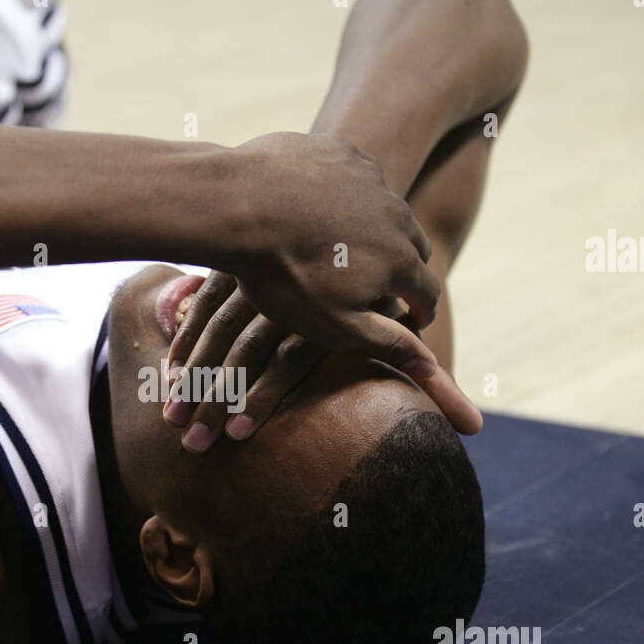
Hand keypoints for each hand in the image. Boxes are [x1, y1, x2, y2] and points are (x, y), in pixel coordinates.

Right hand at [165, 270, 482, 452]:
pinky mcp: (233, 269)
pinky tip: (167, 382)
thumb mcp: (405, 330)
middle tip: (189, 447)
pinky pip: (199, 313)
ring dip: (190, 381)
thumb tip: (476, 429)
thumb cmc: (384, 282)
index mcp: (326, 315)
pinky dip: (183, 348)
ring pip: (212, 334)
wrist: (360, 196)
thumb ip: (431, 380)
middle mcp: (286, 297)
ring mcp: (254, 280)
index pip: (285, 366)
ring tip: (171, 422)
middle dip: (211, 403)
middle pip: (240, 355)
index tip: (238, 438)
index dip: (259, 403)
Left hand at [223, 131, 440, 364]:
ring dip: (375, 229)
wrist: (238, 205)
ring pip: (385, 210)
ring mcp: (371, 179)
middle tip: (378, 284)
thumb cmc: (283, 274)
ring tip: (344, 245)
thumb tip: (432, 368)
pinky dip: (346, 194)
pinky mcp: (342, 152)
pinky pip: (356, 177)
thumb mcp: (335, 325)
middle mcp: (398, 215)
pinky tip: (317, 206)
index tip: (409, 321)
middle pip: (414, 248)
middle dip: (402, 270)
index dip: (420, 312)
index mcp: (401, 261)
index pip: (427, 293)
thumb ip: (388, 344)